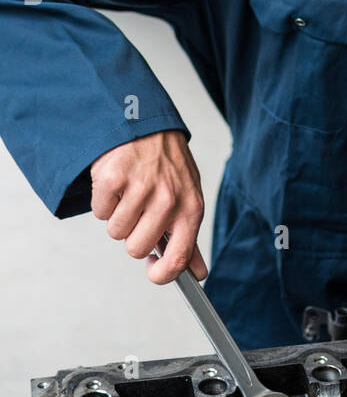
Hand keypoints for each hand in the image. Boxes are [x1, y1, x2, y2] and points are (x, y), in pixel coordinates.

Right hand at [90, 130, 207, 284]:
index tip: (152, 268)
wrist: (145, 122)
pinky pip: (99, 212)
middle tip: (139, 209)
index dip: (161, 274)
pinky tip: (117, 183)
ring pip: (115, 232)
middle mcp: (168, 200)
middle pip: (136, 249)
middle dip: (133, 234)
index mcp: (190, 210)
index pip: (178, 261)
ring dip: (117, 215)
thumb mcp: (188, 197)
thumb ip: (189, 238)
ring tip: (129, 192)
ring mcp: (140, 189)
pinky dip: (103, 201)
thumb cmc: (167, 165)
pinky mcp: (113, 178)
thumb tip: (198, 274)